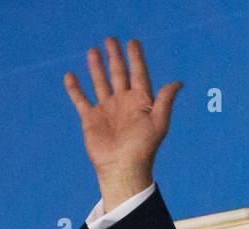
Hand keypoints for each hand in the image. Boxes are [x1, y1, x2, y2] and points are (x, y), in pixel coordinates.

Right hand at [64, 37, 182, 208]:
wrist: (122, 169)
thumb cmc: (143, 148)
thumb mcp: (158, 122)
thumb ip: (165, 100)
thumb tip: (178, 82)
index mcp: (140, 102)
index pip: (138, 74)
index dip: (136, 58)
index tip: (132, 42)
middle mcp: (123, 103)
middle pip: (118, 74)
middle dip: (114, 56)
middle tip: (110, 39)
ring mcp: (106, 110)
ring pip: (100, 82)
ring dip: (96, 67)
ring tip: (93, 50)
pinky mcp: (91, 119)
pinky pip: (81, 100)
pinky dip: (75, 89)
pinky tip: (70, 76)